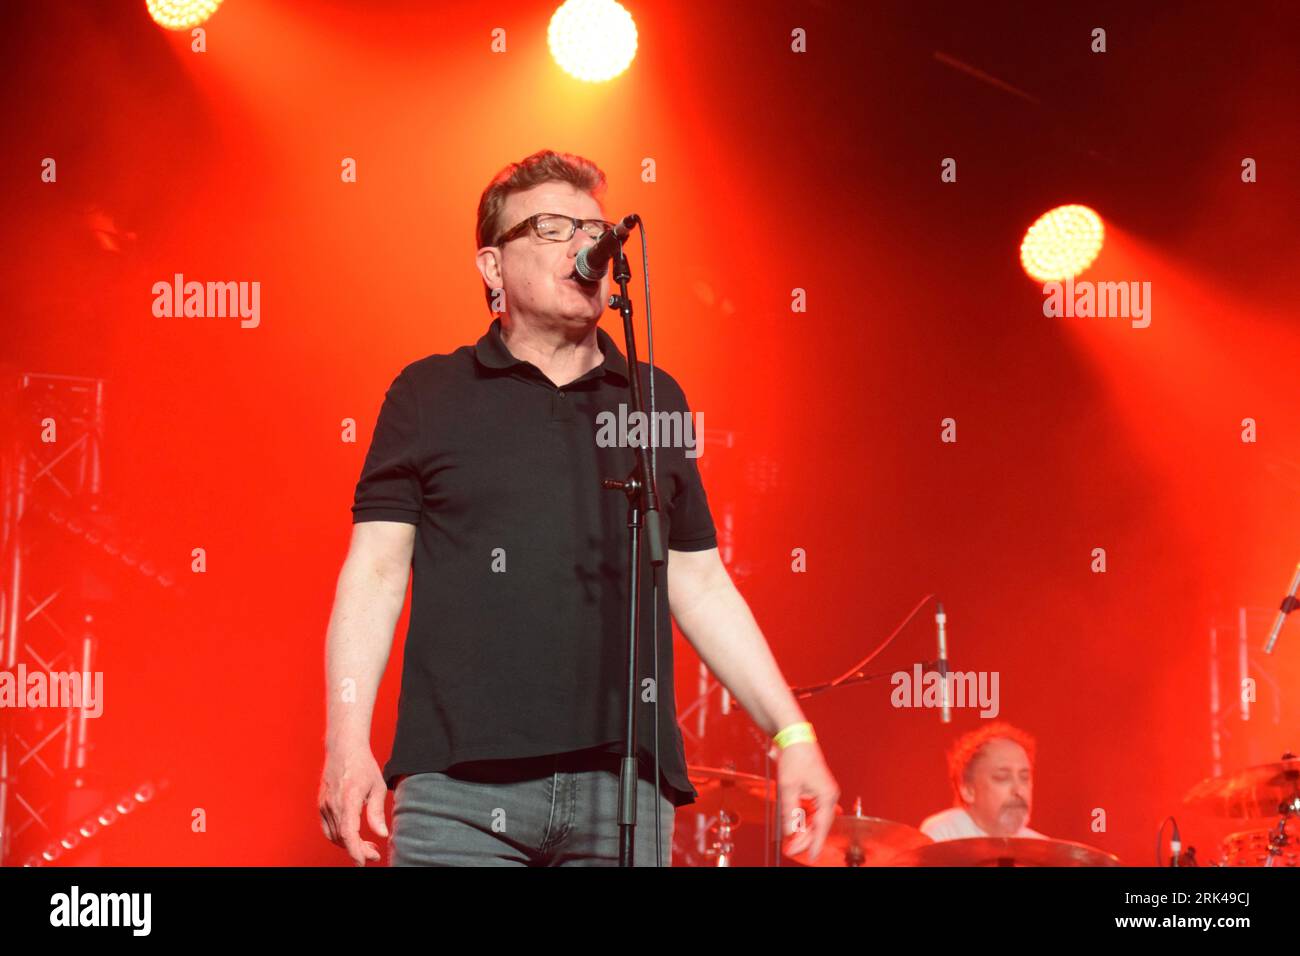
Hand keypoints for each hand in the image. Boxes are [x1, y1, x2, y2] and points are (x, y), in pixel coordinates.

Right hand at [318, 743, 388, 865]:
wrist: (343, 748)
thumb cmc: (362, 765)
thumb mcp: (377, 786)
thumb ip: (377, 812)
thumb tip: (382, 834)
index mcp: (348, 799)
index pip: (349, 833)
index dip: (356, 851)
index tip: (364, 862)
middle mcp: (333, 804)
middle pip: (343, 838)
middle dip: (358, 850)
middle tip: (374, 853)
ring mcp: (325, 805)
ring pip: (334, 836)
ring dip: (349, 845)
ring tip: (367, 846)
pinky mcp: (322, 805)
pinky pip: (328, 828)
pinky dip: (339, 837)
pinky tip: (353, 836)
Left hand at [776, 740, 838, 861]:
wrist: (794, 737)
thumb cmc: (795, 757)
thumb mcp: (788, 787)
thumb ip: (790, 811)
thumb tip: (790, 831)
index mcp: (827, 795)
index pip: (822, 826)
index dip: (815, 843)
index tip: (811, 856)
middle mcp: (829, 794)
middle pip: (820, 823)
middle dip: (806, 837)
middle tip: (792, 849)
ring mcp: (824, 791)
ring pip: (816, 817)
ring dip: (805, 829)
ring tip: (793, 841)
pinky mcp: (817, 788)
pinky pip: (813, 809)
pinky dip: (805, 818)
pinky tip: (797, 826)